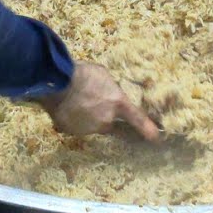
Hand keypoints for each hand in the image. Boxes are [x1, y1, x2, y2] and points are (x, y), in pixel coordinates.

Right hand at [35, 63, 160, 141]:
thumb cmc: (82, 73)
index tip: (156, 140)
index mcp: (117, 103)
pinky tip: (68, 107)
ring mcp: (89, 128)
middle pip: (112, 125)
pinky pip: (77, 126)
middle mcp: (106, 120)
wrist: (55, 83)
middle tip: (97, 104)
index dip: (148, 130)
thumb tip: (109, 92)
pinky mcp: (73, 132)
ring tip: (78, 101)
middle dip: (108, 119)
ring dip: (89, 117)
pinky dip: (75, 120)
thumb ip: (110, 88)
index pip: (137, 119)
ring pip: (93, 125)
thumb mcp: (103, 75)